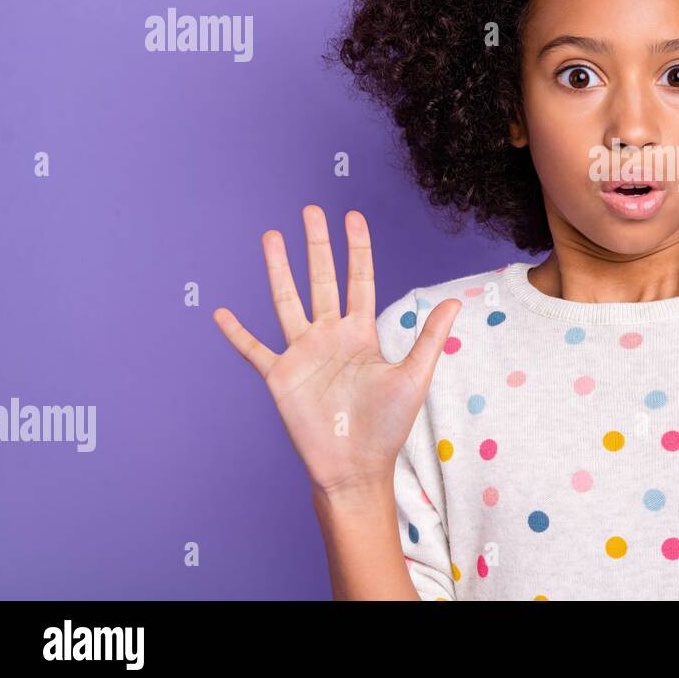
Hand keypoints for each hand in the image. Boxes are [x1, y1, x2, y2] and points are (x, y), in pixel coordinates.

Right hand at [213, 205, 460, 497]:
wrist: (356, 467)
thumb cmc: (387, 427)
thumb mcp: (414, 377)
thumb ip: (429, 337)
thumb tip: (455, 301)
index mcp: (361, 334)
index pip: (359, 280)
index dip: (356, 249)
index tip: (352, 217)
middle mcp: (330, 337)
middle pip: (322, 279)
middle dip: (317, 245)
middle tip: (311, 210)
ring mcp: (303, 354)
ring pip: (287, 301)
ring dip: (278, 269)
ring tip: (271, 236)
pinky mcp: (280, 377)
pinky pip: (254, 350)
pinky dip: (237, 333)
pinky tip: (222, 313)